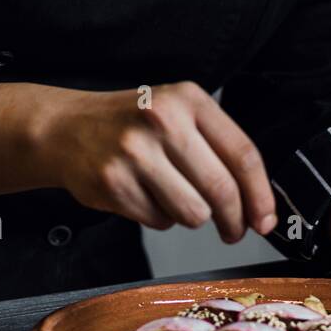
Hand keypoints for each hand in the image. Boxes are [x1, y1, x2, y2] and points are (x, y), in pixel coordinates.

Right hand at [39, 80, 277, 242]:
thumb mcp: (176, 111)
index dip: (260, 195)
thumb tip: (256, 203)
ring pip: (192, 213)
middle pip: (221, 189)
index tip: (265, 219)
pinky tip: (143, 194)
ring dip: (190, 216)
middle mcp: (162, 120)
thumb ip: (216, 146)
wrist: (66, 127)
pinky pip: (159, 221)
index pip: (242, 153)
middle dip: (234, 220)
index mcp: (188, 99)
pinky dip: (158, 217)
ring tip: (171, 196)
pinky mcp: (114, 183)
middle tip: (233, 231)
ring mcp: (135, 152)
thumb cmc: (131, 123)